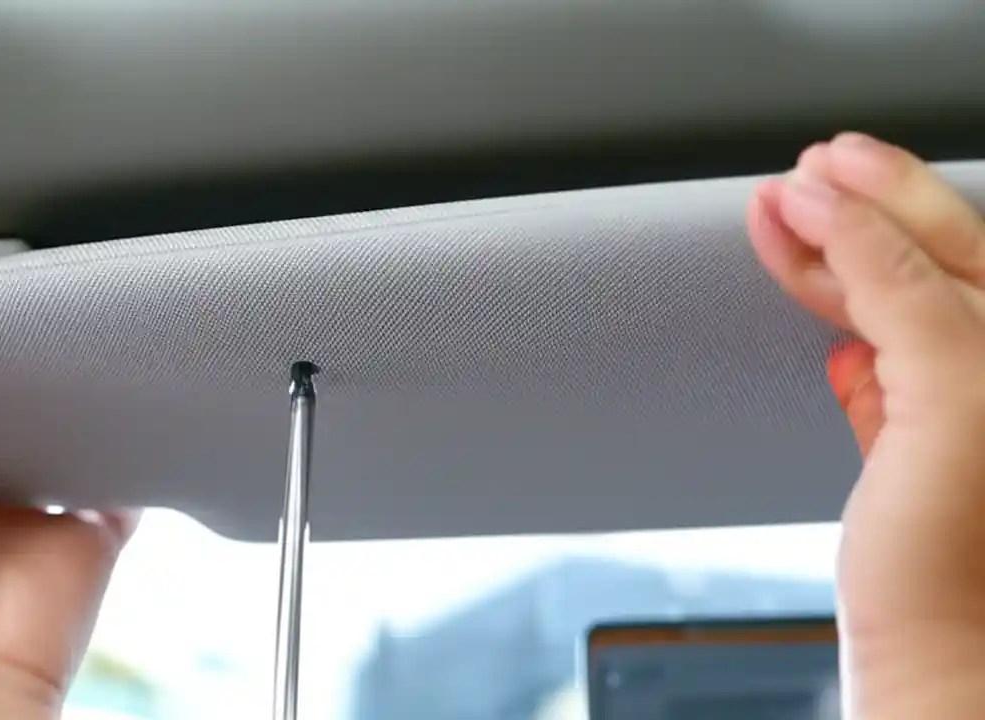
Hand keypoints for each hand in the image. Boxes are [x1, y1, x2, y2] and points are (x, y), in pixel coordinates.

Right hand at [749, 133, 984, 718]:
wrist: (940, 673)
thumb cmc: (961, 571)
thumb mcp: (954, 401)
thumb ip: (910, 299)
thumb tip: (847, 219)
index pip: (958, 246)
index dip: (884, 197)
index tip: (811, 172)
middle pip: (928, 268)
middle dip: (859, 214)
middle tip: (798, 175)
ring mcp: (959, 418)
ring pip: (894, 316)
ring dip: (834, 270)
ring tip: (779, 227)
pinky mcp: (919, 460)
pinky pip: (884, 378)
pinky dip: (847, 343)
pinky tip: (827, 335)